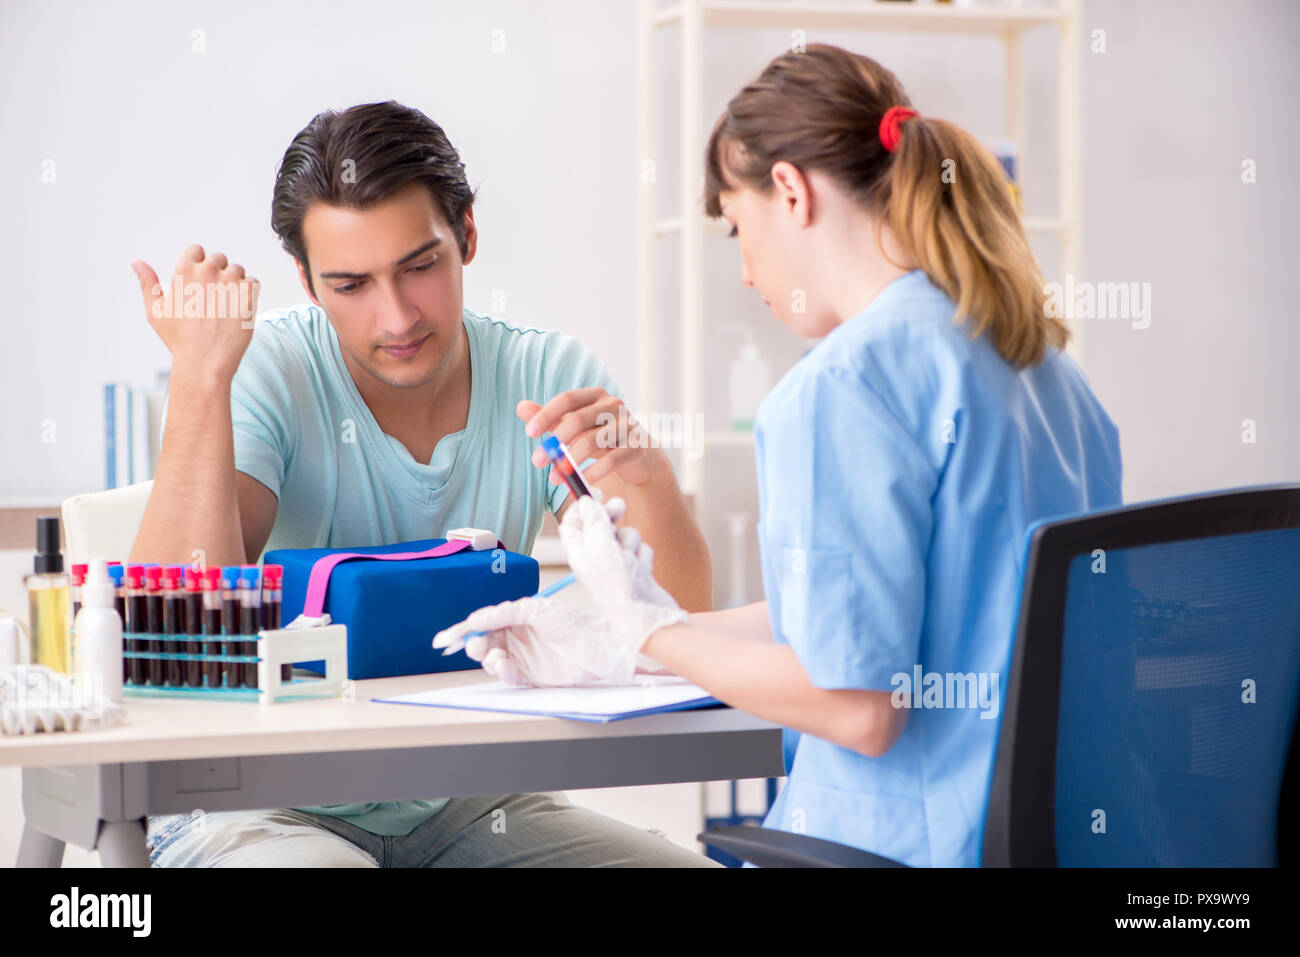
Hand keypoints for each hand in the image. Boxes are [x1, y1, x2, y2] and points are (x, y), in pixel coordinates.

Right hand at [132, 245, 259, 384]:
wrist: (204, 362)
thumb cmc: (178, 339)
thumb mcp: (156, 311)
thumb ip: (148, 283)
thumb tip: (136, 262)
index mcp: (184, 271)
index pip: (196, 250)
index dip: (199, 264)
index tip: (199, 283)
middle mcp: (207, 271)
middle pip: (219, 259)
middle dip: (218, 274)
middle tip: (213, 301)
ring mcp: (230, 282)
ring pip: (238, 270)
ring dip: (235, 283)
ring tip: (225, 307)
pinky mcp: (248, 295)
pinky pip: (254, 282)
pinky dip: (250, 294)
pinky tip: (239, 310)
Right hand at [432, 595, 636, 686]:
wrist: (603, 648)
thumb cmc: (576, 623)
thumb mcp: (537, 610)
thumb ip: (503, 614)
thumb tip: (474, 619)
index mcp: (517, 616)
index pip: (483, 622)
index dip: (462, 630)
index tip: (443, 639)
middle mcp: (518, 637)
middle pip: (484, 642)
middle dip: (474, 645)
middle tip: (476, 646)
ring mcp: (525, 657)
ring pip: (493, 661)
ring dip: (488, 659)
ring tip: (497, 656)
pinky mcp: (533, 677)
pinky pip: (509, 677)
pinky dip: (502, 672)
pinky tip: (505, 665)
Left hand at [517, 389, 666, 487]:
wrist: (640, 456)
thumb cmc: (603, 438)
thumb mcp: (576, 428)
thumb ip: (551, 418)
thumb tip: (521, 407)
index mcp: (596, 396)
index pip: (568, 399)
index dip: (547, 414)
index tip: (529, 433)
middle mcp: (614, 406)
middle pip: (579, 419)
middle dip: (555, 442)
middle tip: (537, 460)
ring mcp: (628, 425)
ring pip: (593, 441)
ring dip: (570, 461)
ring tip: (555, 477)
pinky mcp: (637, 446)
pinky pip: (611, 460)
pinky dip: (593, 472)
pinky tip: (580, 481)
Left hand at [557, 496, 687, 658]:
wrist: (646, 614)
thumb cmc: (618, 586)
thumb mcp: (601, 546)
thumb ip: (594, 521)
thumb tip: (586, 502)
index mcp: (579, 553)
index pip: (572, 523)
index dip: (581, 506)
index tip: (594, 492)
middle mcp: (596, 558)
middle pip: (600, 525)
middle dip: (611, 516)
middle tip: (618, 506)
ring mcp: (617, 564)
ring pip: (624, 535)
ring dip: (630, 540)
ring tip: (630, 558)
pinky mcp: (636, 569)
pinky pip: (640, 549)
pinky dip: (643, 555)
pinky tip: (641, 570)